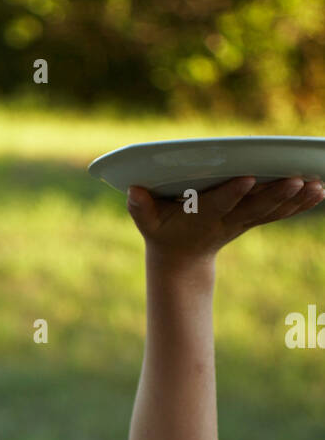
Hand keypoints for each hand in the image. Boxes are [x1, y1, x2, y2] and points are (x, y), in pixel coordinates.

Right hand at [126, 174, 324, 262]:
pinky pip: (280, 213)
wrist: (181, 260)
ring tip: (317, 185)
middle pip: (254, 208)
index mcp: (202, 218)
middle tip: (296, 180)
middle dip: (276, 195)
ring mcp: (243, 222)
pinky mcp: (254, 220)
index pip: (219, 204)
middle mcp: (227, 221)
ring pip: (272, 211)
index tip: (248, 179)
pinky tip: (320, 190)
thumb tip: (132, 190)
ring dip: (296, 200)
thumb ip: (139, 207)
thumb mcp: (146, 221)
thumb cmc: (162, 231)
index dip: (233, 193)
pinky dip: (300, 204)